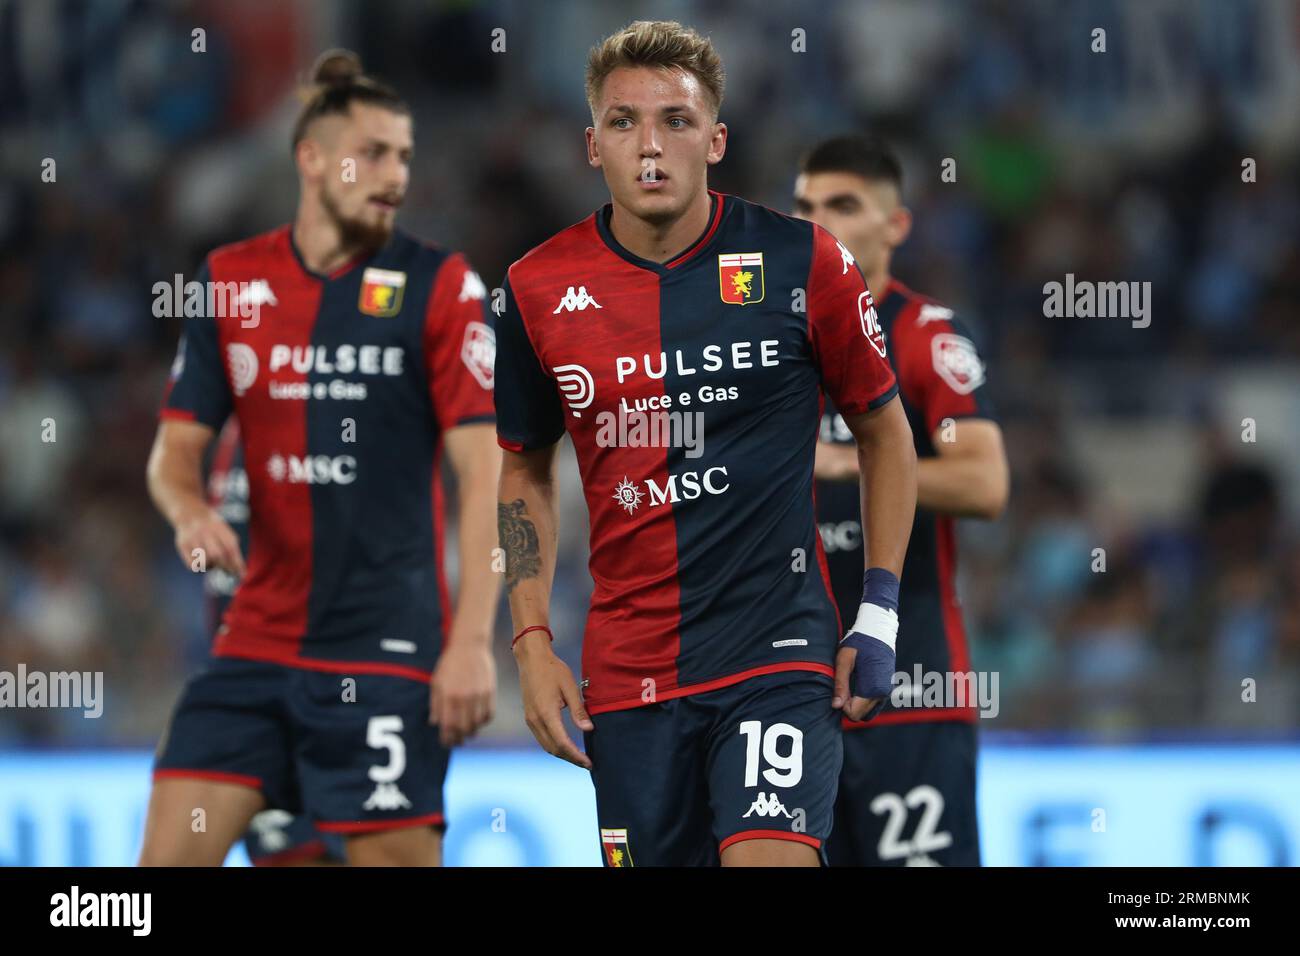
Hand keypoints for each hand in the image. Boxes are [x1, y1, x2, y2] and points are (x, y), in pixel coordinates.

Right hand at [174, 506, 244, 576]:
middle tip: (228, 571)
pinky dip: (199, 567)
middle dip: (224, 566)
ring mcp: (192, 538)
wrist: (190, 513)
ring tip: (212, 562)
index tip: (241, 574)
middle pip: (216, 555)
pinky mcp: (182, 545)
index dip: (236, 563)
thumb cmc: (213, 528)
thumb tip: (238, 570)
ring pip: (204, 561)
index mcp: (219, 527)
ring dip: (211, 566)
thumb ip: (232, 548)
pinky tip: (202, 562)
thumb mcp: (225, 531)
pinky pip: (192, 565)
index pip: (230, 547)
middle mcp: (205, 531)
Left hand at [430, 639, 496, 746]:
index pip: (448, 726)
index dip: (447, 738)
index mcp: (448, 696)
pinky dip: (484, 721)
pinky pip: (489, 714)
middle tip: (458, 741)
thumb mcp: (437, 682)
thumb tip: (434, 723)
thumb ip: (435, 704)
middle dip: (460, 738)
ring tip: (468, 732)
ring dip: (472, 732)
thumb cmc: (450, 664)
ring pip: (477, 724)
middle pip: (463, 728)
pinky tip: (479, 721)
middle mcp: (463, 698)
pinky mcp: (490, 691)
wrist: (469, 646)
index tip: (446, 743)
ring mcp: (478, 695)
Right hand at [514, 632, 591, 767]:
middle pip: (553, 749)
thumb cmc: (553, 670)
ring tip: (579, 757)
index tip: (589, 762)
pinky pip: (542, 738)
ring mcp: (530, 720)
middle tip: (588, 763)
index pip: (562, 743)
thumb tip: (589, 730)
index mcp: (546, 713)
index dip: (576, 756)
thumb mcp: (570, 688)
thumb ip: (578, 710)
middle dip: (571, 759)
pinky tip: (566, 745)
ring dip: (562, 754)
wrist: (532, 659)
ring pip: (546, 746)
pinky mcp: (529, 717)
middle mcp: (535, 720)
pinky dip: (555, 746)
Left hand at [832, 629, 894, 722]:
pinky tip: (856, 688)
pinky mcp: (886, 688)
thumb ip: (840, 685)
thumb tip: (836, 706)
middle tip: (841, 688)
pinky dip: (863, 702)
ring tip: (848, 687)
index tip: (838, 691)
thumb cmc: (859, 643)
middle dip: (848, 706)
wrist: (878, 631)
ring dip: (855, 704)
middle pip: (861, 715)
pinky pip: (873, 705)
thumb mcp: (844, 661)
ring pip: (867, 711)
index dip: (842, 705)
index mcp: (873, 687)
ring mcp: (886, 691)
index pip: (854, 713)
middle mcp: (883, 692)